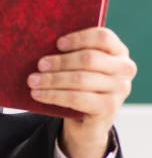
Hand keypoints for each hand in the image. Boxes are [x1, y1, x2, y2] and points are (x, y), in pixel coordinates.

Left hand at [27, 27, 135, 157]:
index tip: (58, 43)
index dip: (79, 39)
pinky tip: (37, 94)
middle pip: (89, 59)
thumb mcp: (78, 66)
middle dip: (60, 62)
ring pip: (80, 79)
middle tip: (40, 65)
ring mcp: (119, 89)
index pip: (103, 37)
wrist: (86, 119)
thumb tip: (40, 45)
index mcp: (117, 51)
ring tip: (33, 80)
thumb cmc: (79, 84)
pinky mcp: (109, 107)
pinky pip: (76, 98)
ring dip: (52, 80)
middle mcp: (124, 68)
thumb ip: (69, 53)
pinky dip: (53, 95)